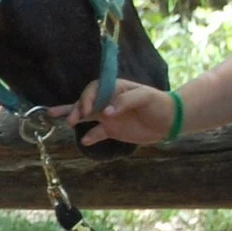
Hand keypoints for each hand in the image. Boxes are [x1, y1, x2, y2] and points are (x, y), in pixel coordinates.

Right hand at [47, 78, 176, 146]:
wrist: (170, 120)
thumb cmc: (158, 103)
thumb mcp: (145, 97)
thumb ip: (125, 101)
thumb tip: (106, 113)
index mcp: (114, 89)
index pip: (94, 90)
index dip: (88, 98)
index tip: (88, 110)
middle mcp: (107, 101)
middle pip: (86, 102)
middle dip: (76, 109)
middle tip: (70, 120)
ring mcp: (108, 116)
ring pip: (85, 115)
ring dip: (74, 117)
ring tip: (61, 121)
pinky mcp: (111, 130)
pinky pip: (97, 133)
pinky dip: (90, 137)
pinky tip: (84, 141)